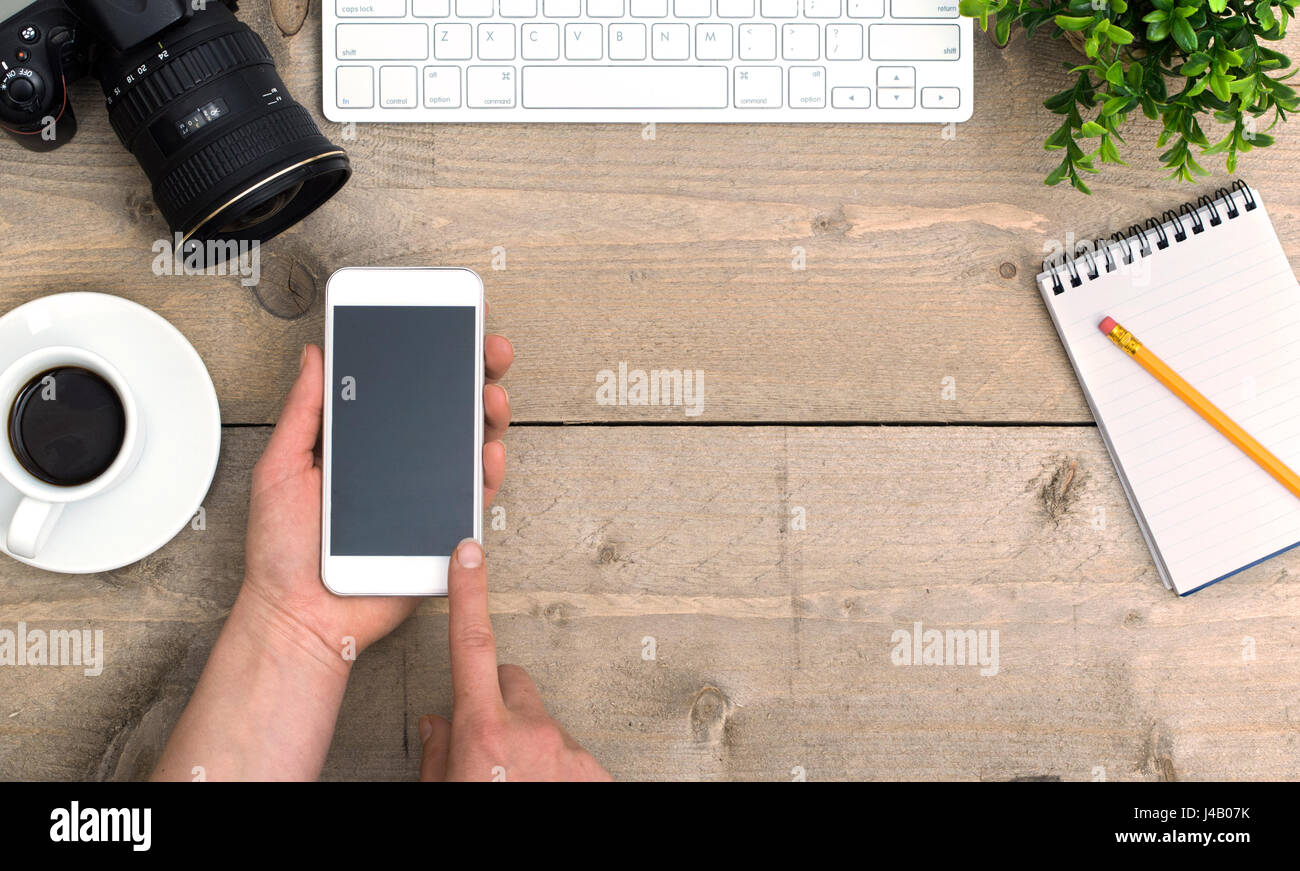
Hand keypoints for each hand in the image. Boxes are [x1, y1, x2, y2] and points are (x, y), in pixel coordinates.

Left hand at [241, 337, 514, 664]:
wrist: (301, 617)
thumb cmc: (283, 552)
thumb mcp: (281, 467)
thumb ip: (303, 412)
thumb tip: (314, 353)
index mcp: (361, 442)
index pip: (402, 387)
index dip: (427, 353)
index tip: (445, 322)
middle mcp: (397, 463)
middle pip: (447, 407)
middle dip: (475, 372)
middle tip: (488, 349)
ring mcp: (423, 493)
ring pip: (468, 443)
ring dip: (488, 413)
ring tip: (489, 395)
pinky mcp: (442, 528)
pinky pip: (473, 494)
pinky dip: (486, 469)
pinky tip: (486, 450)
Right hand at [418, 540, 611, 781]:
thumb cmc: (480, 828)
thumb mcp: (439, 793)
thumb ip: (439, 753)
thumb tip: (440, 726)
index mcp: (483, 733)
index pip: (472, 644)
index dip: (469, 593)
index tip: (470, 555)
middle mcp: (531, 734)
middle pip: (514, 684)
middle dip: (498, 704)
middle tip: (489, 747)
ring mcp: (569, 753)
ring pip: (544, 726)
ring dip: (529, 746)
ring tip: (517, 782)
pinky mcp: (596, 774)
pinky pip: (572, 757)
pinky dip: (557, 772)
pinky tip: (540, 788)